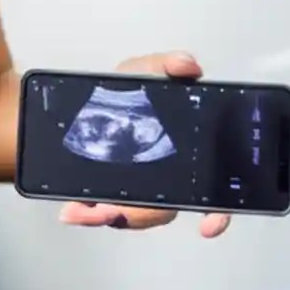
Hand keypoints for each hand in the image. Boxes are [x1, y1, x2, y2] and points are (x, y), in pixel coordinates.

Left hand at [58, 52, 231, 238]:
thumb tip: (187, 65)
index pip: (209, 190)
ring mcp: (136, 187)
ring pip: (132, 215)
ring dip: (105, 215)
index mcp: (180, 152)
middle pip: (162, 210)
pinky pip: (104, 211)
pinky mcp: (108, 191)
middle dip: (138, 215)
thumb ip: (164, 65)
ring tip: (80, 210)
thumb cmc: (124, 91)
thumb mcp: (142, 71)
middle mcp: (163, 177)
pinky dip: (88, 213)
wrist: (87, 97)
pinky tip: (71, 210)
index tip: (209, 225)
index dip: (217, 213)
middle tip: (110, 211)